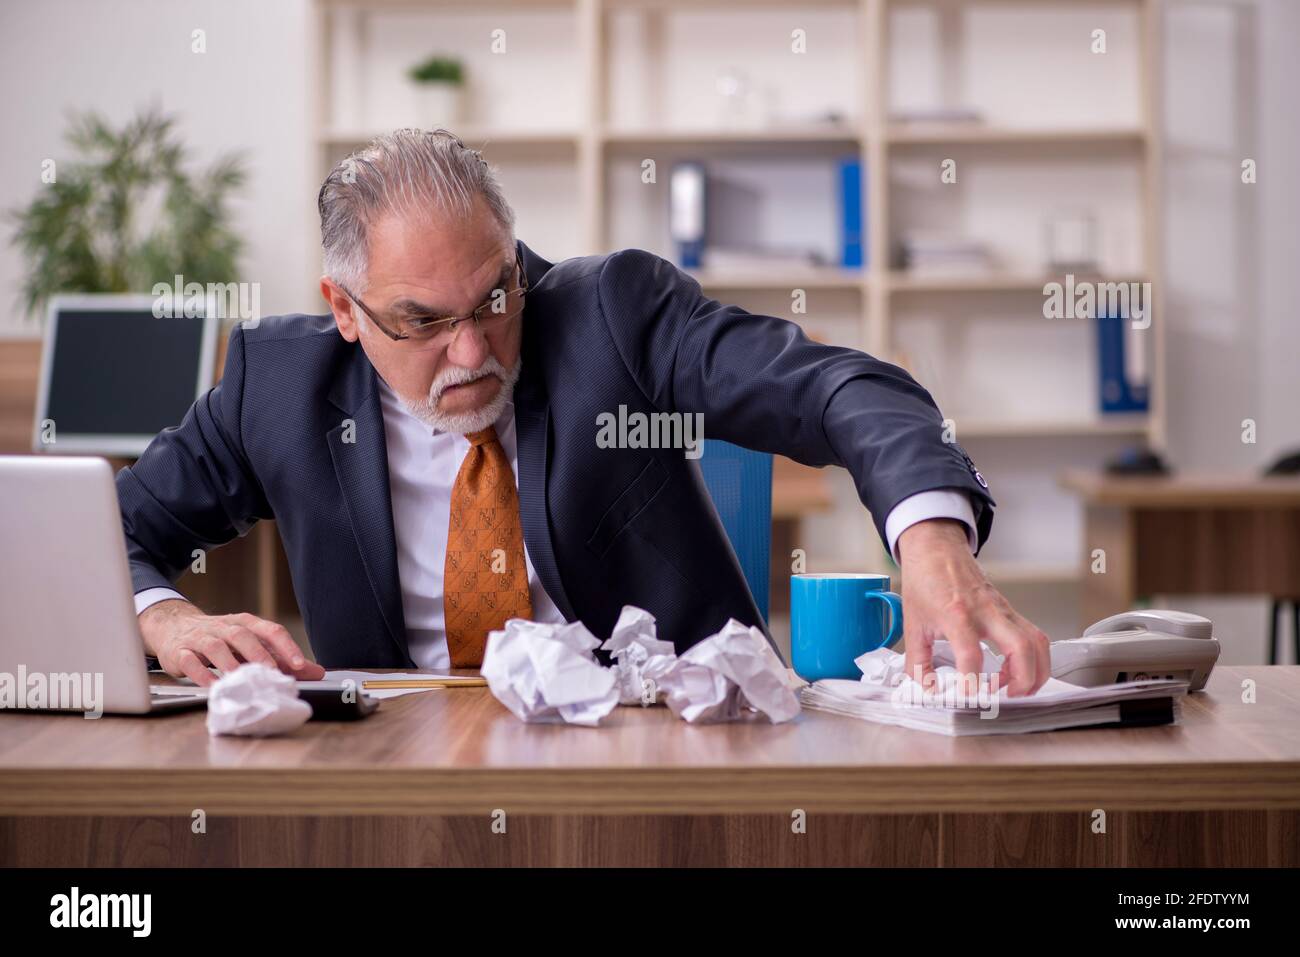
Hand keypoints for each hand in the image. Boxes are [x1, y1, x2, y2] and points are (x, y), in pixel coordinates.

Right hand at [139, 599, 325, 687]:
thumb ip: (282, 658)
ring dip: (229, 663)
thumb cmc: (220, 638)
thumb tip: (316, 672)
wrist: (173, 627)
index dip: (285, 647)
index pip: (270, 630)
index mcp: (246, 624)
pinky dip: (201, 674)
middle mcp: (224, 628)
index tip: (298, 665)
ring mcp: (201, 638)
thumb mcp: (250, 644)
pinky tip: (212, 686)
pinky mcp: (181, 652)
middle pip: (243, 636)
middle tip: (271, 672)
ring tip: (241, 679)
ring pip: (216, 647)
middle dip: (258, 654)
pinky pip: (191, 662)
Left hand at [896, 519, 1050, 697]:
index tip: (969, 696)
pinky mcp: (1010, 611)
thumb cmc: (925, 581)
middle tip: (1007, 696)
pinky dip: (1033, 657)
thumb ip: (917, 662)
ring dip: (1035, 671)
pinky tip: (1015, 671)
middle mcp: (986, 612)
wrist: (936, 549)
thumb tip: (926, 688)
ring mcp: (1002, 610)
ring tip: (1018, 689)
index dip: (972, 681)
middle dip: (1022, 680)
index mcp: (956, 615)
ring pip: (1037, 641)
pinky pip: (1033, 635)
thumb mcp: (913, 624)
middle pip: (1021, 648)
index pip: (972, 654)